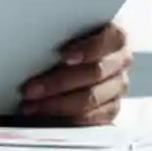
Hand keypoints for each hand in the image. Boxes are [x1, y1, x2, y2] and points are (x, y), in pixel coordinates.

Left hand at [17, 23, 131, 125]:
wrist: (72, 59)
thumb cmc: (66, 42)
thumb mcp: (66, 32)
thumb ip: (60, 34)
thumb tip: (32, 36)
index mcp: (116, 36)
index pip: (113, 39)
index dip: (88, 48)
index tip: (62, 56)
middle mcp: (121, 61)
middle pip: (96, 72)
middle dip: (59, 82)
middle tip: (30, 89)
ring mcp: (117, 86)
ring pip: (91, 98)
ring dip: (57, 104)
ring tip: (31, 106)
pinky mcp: (111, 108)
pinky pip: (93, 118)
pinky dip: (67, 119)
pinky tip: (46, 116)